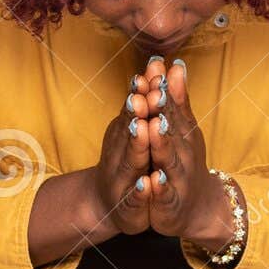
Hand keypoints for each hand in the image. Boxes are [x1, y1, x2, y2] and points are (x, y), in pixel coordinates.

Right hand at [88, 72, 161, 235]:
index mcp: (126, 134)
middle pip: (130, 131)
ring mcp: (123, 180)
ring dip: (137, 144)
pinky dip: (141, 190)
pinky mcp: (128, 206)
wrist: (109, 205)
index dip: (142, 93)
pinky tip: (148, 182)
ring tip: (144, 127)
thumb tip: (159, 62)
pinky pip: (135, 198)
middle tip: (147, 95)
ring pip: (132, 161)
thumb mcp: (140, 129)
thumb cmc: (128, 162)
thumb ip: (149, 99)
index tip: (150, 75)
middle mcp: (121, 153)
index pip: (135, 110)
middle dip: (139, 113)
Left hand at [140, 59, 234, 249]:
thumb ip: (177, 100)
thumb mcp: (183, 130)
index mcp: (182, 134)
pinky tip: (151, 180)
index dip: (163, 89)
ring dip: (161, 145)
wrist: (197, 207)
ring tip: (154, 127)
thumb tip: (175, 63)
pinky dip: (158, 189)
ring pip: (168, 161)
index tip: (156, 69)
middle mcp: (183, 153)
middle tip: (155, 93)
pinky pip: (164, 196)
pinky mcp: (171, 203)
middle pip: (172, 131)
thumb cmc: (185, 161)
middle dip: (162, 112)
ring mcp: (178, 178)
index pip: (171, 108)